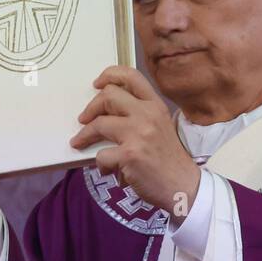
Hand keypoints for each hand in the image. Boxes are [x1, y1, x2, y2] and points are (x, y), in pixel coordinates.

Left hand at [70, 66, 201, 221]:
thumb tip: (104, 112)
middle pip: (108, 96)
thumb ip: (139, 115)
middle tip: (83, 120)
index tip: (97, 83)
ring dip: (84, 135)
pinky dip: (100, 165)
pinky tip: (108, 170)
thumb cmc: (168, 159)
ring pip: (98, 124)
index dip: (109, 75)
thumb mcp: (160, 127)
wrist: (182, 186)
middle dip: (90, 108)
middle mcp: (147, 114)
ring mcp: (138, 133)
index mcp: (155, 105)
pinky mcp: (129, 154)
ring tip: (79, 143)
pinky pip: (101, 155)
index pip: (131, 75)